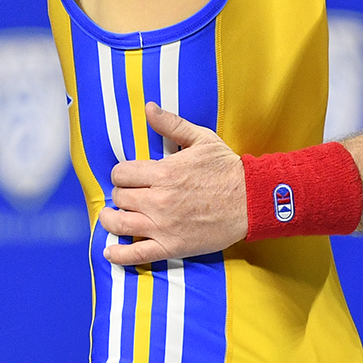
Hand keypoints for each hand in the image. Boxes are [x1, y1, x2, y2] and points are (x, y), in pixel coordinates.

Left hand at [98, 102, 247, 265]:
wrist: (252, 201)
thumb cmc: (228, 169)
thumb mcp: (201, 139)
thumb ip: (172, 124)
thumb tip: (149, 108)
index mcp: (163, 173)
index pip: (121, 173)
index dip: (121, 174)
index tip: (128, 178)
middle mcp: (158, 200)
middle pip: (120, 197)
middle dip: (121, 195)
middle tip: (128, 196)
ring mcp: (163, 226)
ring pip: (119, 224)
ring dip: (111, 220)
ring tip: (111, 218)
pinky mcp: (172, 247)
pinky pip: (136, 254)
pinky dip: (118, 254)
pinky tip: (110, 251)